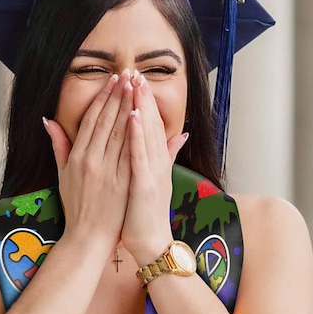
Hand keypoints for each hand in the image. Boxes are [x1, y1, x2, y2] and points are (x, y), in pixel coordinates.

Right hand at [42, 73, 135, 254]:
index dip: (103, 98)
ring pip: (119, 132)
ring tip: (138, 86)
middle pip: (107, 121)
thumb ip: (58, 146)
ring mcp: (106, 171)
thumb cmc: (76, 208)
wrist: (87, 238)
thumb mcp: (62, 175)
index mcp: (77, 157)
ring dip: (129, 106)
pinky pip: (129, 152)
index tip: (113, 80)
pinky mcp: (121, 182)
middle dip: (118, 95)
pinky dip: (136, 132)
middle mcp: (90, 161)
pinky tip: (142, 115)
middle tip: (129, 73)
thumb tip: (48, 120)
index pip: (91, 120)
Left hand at [121, 70, 188, 263]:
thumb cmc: (145, 215)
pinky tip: (131, 117)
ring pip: (146, 133)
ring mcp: (153, 172)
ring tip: (133, 84)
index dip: (143, 102)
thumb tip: (181, 135)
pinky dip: (136, 135)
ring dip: (140, 107)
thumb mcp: (156, 180)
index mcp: (155, 161)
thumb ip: (167, 156)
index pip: (149, 125)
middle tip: (133, 71)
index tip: (135, 80)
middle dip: (141, 97)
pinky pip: (140, 156)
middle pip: (149, 123)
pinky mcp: (145, 184)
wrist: (151, 243)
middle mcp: (157, 163)